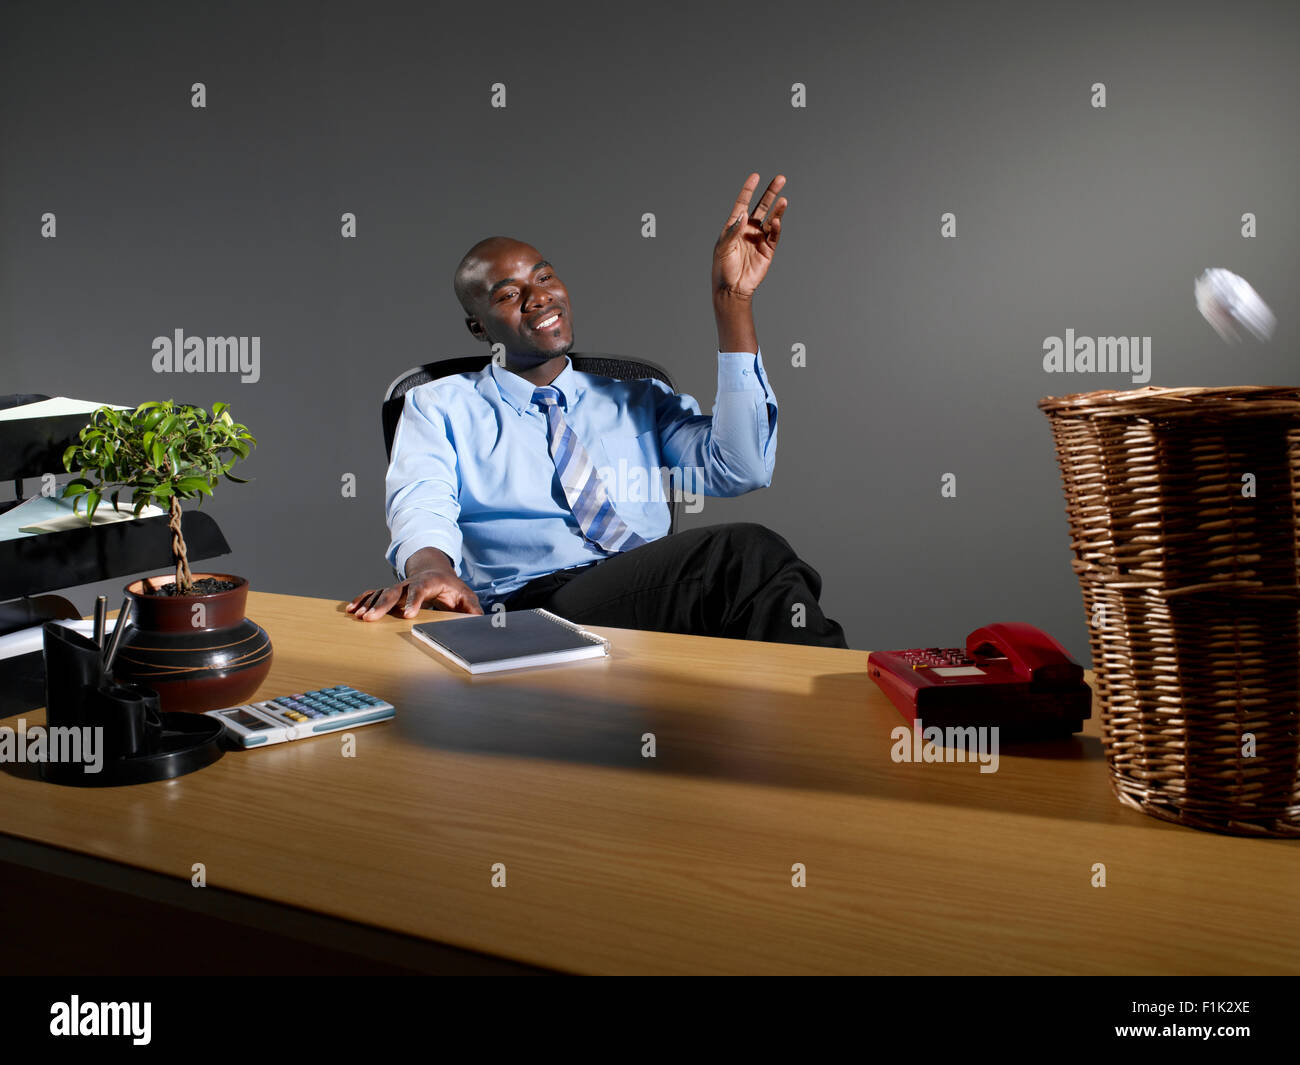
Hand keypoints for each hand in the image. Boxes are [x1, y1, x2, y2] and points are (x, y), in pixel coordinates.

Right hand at [346, 570, 482, 620]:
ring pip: (381, 593)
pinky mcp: (390, 591)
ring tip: (357, 616)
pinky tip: (351, 609)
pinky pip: (374, 594)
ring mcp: (399, 586)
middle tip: (370, 618)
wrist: (435, 570)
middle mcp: (411, 582)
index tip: (408, 614)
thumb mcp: (465, 596)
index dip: (414, 601)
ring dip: (369, 604)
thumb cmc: (451, 587)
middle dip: (383, 605)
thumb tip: (480, 622)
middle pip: (395, 591)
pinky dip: (362, 600)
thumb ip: (472, 609)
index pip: (421, 590)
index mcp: (431, 581)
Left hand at [712, 172, 786, 298]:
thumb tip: (744, 215)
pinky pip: (774, 236)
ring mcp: (760, 238)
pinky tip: (777, 221)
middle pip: (762, 206)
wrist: (732, 288)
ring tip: (783, 199)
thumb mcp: (723, 248)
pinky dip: (776, 228)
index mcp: (735, 225)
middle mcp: (749, 229)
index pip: (743, 203)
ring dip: (778, 209)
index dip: (748, 190)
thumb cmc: (723, 268)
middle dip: (771, 192)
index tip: (755, 176)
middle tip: (780, 178)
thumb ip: (733, 231)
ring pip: (771, 219)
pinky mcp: (768, 250)